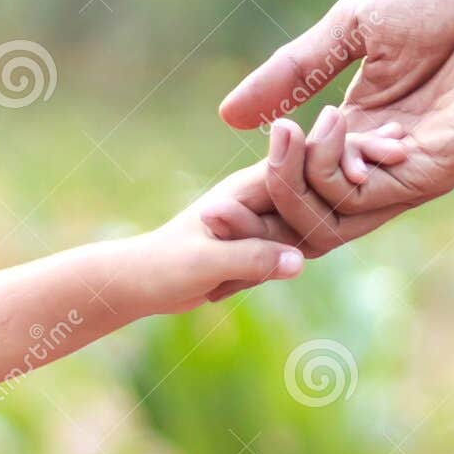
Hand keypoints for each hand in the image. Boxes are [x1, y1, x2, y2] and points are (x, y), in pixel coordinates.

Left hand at [128, 195, 304, 315]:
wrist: (142, 283)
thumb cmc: (165, 264)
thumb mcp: (207, 262)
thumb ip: (253, 258)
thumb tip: (300, 261)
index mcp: (248, 185)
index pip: (304, 171)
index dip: (310, 198)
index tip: (276, 235)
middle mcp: (262, 196)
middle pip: (311, 212)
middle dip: (285, 246)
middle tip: (232, 262)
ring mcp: (264, 219)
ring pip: (303, 239)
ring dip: (271, 265)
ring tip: (226, 273)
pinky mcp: (263, 241)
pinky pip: (288, 258)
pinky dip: (266, 274)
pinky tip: (229, 281)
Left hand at [153, 122, 410, 306]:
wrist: (140, 278)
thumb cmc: (163, 269)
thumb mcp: (204, 265)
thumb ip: (250, 258)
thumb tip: (298, 262)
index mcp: (250, 190)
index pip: (305, 164)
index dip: (346, 156)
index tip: (385, 149)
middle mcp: (264, 189)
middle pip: (320, 165)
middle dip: (359, 152)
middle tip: (405, 142)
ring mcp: (270, 205)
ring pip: (321, 181)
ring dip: (356, 164)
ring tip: (401, 150)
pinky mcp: (272, 224)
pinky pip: (314, 205)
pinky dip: (341, 189)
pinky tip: (368, 182)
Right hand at [217, 0, 453, 254]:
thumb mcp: (352, 27)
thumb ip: (295, 71)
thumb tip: (229, 116)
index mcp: (360, 125)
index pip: (294, 177)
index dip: (251, 186)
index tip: (208, 196)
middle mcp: (380, 160)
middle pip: (302, 212)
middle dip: (256, 208)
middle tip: (222, 194)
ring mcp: (406, 173)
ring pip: (325, 217)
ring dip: (290, 183)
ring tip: (289, 132)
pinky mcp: (432, 175)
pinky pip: (363, 200)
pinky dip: (331, 174)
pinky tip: (329, 126)